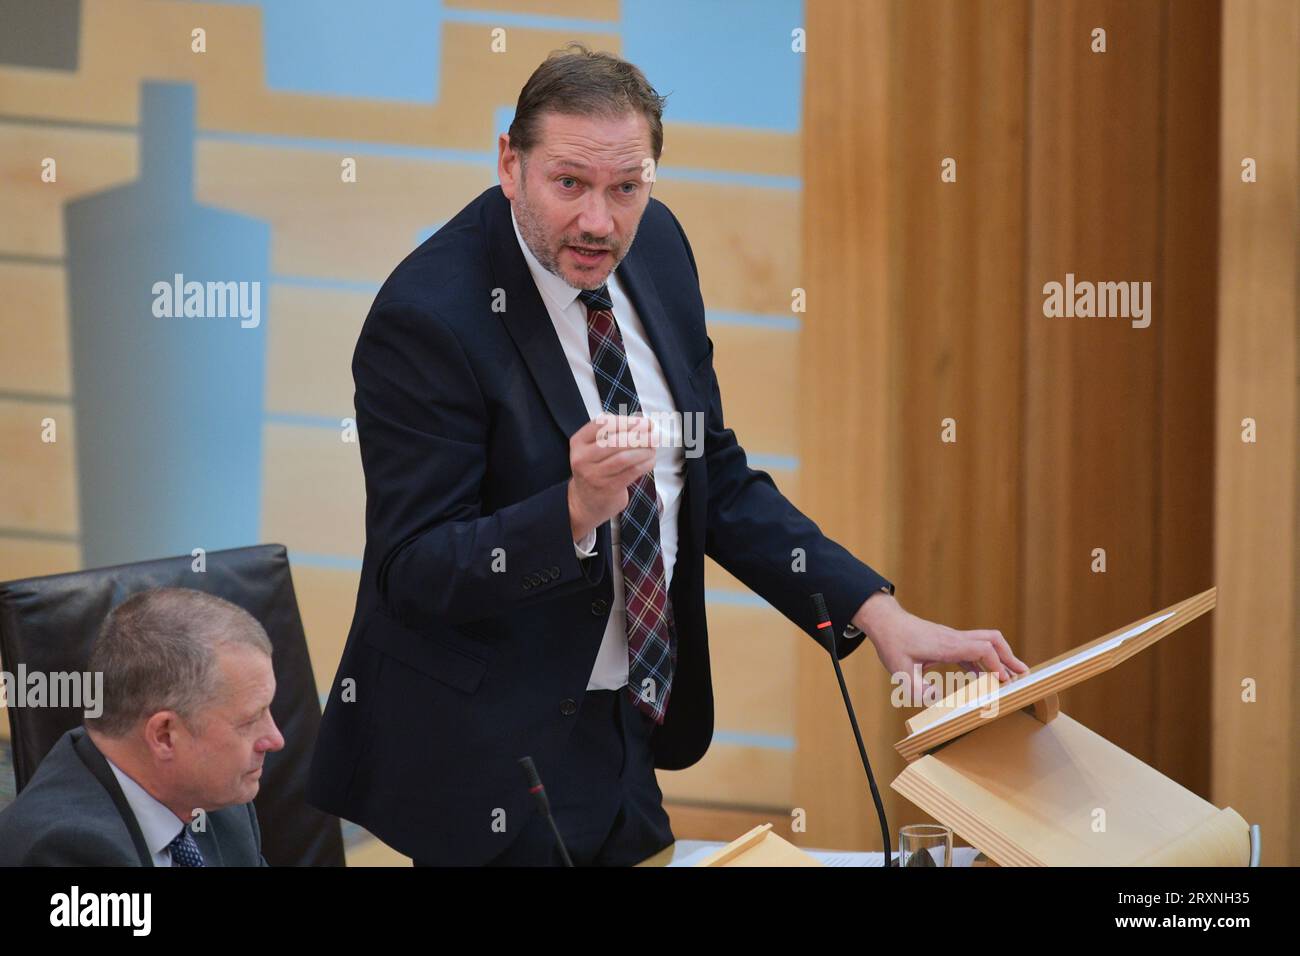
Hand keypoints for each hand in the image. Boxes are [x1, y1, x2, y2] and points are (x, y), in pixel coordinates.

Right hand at [567, 414, 656, 540]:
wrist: (586, 501)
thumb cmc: (597, 469)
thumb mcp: (596, 448)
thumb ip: (615, 433)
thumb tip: (643, 421)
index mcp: (578, 442)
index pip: (602, 424)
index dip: (625, 421)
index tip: (642, 421)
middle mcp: (582, 458)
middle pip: (615, 441)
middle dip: (639, 435)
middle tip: (654, 434)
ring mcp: (594, 475)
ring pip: (624, 458)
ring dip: (643, 451)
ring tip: (653, 447)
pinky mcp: (608, 488)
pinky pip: (631, 472)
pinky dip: (645, 464)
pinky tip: (651, 460)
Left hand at [852, 593, 1028, 700]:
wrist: (886, 623)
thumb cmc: (893, 643)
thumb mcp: (899, 670)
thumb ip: (916, 687)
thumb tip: (935, 698)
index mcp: (947, 644)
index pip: (982, 649)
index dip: (996, 664)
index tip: (1004, 680)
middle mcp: (954, 639)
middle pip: (992, 640)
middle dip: (1009, 656)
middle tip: (1023, 674)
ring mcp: (953, 639)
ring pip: (986, 642)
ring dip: (1001, 657)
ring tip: (1013, 676)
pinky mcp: (949, 642)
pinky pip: (973, 649)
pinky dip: (985, 661)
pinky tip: (987, 677)